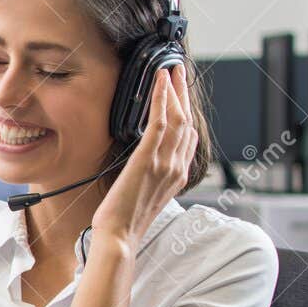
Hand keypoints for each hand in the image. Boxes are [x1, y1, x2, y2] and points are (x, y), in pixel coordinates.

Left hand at [92, 64, 196, 247]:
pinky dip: (162, 97)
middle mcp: (176, 168)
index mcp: (176, 177)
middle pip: (188, 122)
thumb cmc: (123, 222)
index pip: (188, 139)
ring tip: (171, 69)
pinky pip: (161, 121)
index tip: (181, 96)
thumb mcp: (144, 198)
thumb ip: (151, 179)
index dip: (187, 113)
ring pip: (179, 117)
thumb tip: (143, 168)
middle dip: (185, 94)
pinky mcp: (148, 158)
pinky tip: (159, 81)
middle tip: (180, 72)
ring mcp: (165, 163)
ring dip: (175, 89)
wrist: (118, 237)